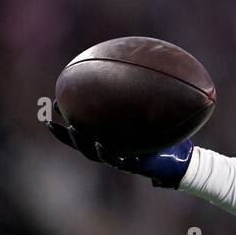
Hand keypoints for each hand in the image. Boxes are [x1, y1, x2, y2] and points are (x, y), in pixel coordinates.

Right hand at [46, 101, 192, 188]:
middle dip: (63, 133)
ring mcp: (121, 159)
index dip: (68, 117)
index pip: (85, 128)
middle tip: (50, 120)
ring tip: (71, 128)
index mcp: (112, 138)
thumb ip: (148, 97)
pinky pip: (115, 161)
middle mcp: (113, 149)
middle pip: (80, 142)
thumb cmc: (170, 137)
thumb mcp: (158, 114)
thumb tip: (147, 67)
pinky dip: (106, 152)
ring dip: (79, 141)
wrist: (186, 161)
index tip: (55, 102)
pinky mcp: (133, 167)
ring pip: (91, 153)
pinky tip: (100, 142)